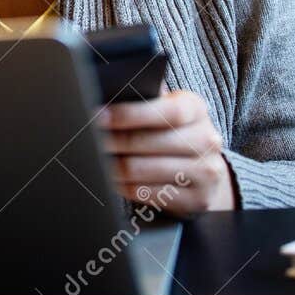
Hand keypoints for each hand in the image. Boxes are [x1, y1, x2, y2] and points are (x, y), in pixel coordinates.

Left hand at [97, 89, 235, 215]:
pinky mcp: (198, 199)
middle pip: (148, 141)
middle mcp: (206, 139)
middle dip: (111, 141)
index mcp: (196, 109)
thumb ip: (144, 101)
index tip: (98, 116)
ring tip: (93, 160)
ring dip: (113, 166)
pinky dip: (124, 186)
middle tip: (87, 140)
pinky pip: (150, 193)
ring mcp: (206, 172)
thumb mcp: (166, 111)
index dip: (129, 114)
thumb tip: (106, 95)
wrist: (205, 171)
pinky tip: (111, 179)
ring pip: (144, 169)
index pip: (166, 111)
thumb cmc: (172, 133)